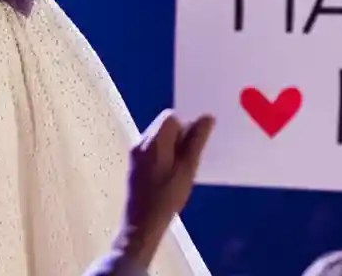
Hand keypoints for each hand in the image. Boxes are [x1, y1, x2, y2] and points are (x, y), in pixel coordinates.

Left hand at [114, 110, 214, 267]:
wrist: (142, 225)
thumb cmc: (167, 197)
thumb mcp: (188, 169)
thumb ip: (196, 141)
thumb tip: (207, 117)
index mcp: (153, 140)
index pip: (171, 117)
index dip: (186, 125)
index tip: (195, 144)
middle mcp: (141, 142)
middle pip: (163, 126)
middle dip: (180, 137)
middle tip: (191, 158)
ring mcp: (136, 154)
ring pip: (159, 139)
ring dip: (173, 147)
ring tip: (183, 168)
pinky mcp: (135, 165)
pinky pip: (153, 150)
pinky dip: (164, 156)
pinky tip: (171, 175)